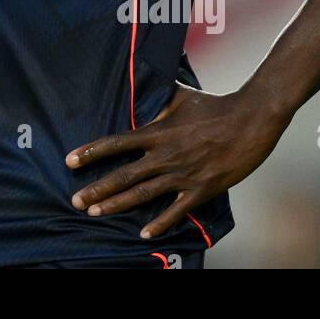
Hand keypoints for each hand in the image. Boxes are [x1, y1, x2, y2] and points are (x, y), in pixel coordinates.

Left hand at [64, 84, 289, 238]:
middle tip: (75, 200)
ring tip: (95, 213)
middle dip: (96, 189)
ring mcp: (181, 174)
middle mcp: (164, 155)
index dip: (91, 152)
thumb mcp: (180, 96)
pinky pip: (175, 210)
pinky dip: (159, 223)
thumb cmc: (214, 105)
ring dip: (116, 205)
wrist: (249, 120)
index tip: (70, 160)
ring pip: (141, 194)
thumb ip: (158, 97)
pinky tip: (143, 234)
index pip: (116, 143)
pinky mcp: (201, 189)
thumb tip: (142, 84)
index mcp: (156, 132)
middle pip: (123, 175)